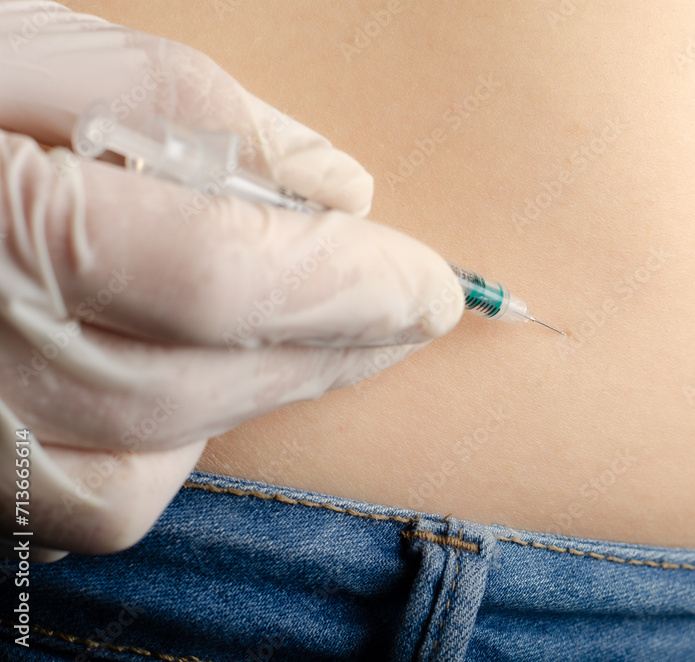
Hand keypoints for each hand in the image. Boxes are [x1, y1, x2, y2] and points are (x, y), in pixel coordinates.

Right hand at [0, 1, 463, 558]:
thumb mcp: (15, 40)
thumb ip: (181, 102)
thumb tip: (333, 183)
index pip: (221, 277)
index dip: (346, 285)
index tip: (435, 286)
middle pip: (210, 374)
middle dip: (338, 342)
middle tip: (413, 309)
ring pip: (167, 446)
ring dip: (275, 386)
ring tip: (334, 328)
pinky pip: (105, 491)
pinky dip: (184, 433)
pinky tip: (204, 369)